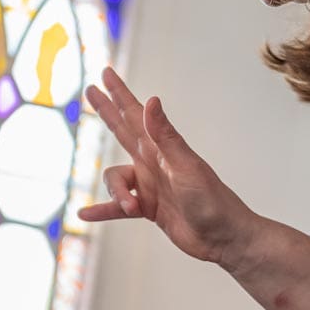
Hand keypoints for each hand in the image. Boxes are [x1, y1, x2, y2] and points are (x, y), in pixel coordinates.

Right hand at [78, 67, 256, 268]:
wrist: (225, 236)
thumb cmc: (212, 199)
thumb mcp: (185, 166)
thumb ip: (164, 135)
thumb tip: (150, 100)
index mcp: (160, 148)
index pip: (135, 114)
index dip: (119, 93)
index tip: (106, 73)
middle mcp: (152, 162)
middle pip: (121, 131)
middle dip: (105, 111)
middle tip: (90, 91)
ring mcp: (149, 184)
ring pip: (115, 180)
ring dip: (116, 194)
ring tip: (132, 207)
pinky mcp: (148, 208)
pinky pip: (116, 208)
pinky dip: (101, 210)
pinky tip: (84, 214)